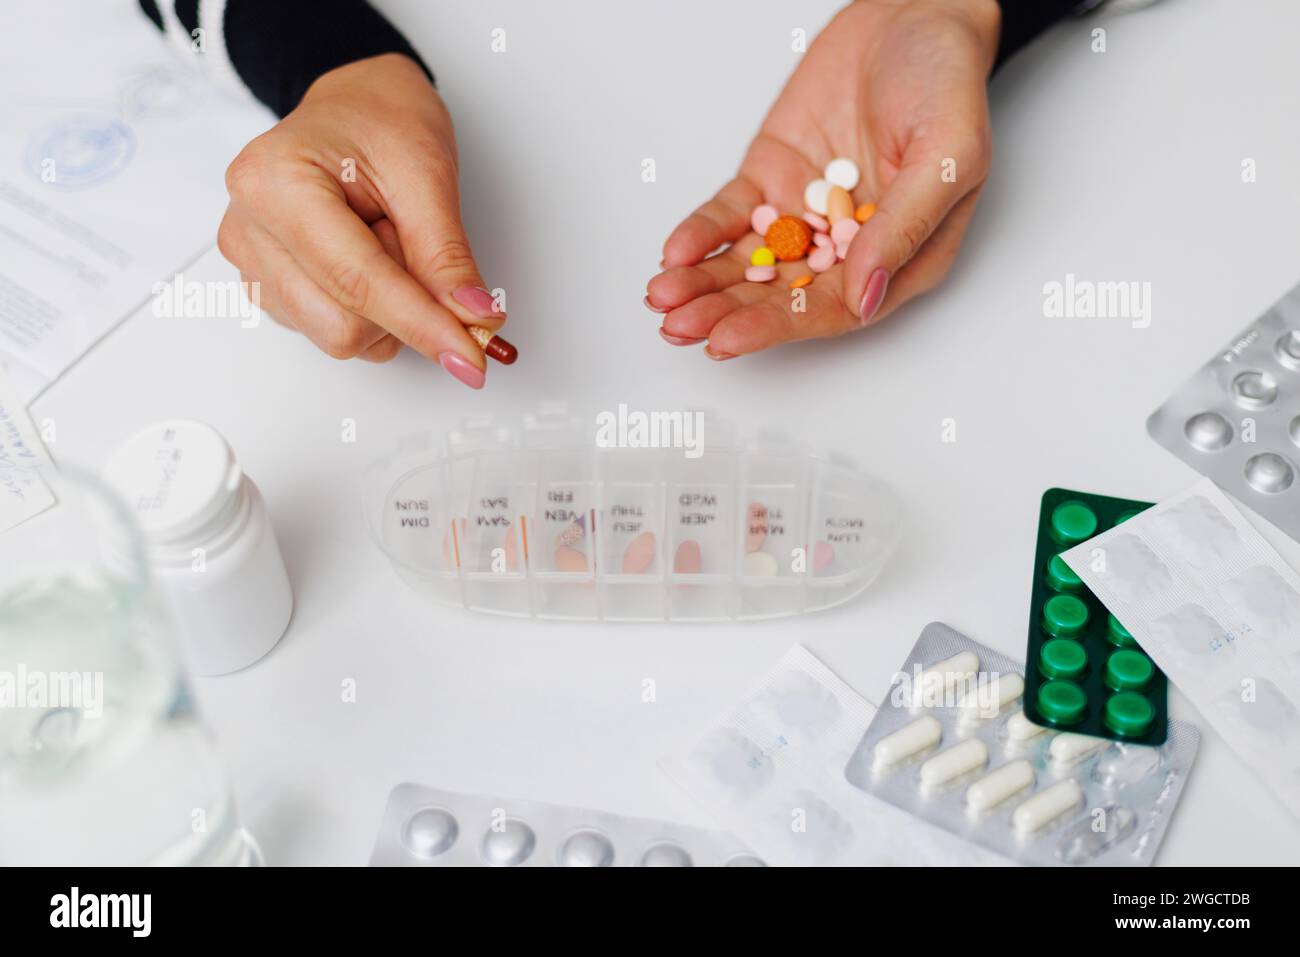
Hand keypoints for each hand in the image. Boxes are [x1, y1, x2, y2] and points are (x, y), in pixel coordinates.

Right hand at [217, 53, 502, 388]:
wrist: (353, 107)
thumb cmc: (380, 121)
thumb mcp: (427, 173)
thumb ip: (447, 255)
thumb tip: (474, 320)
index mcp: (274, 184)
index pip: (358, 283)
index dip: (423, 325)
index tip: (471, 357)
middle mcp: (248, 228)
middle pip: (342, 326)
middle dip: (402, 305)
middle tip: (411, 239)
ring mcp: (250, 262)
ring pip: (338, 337)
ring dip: (386, 308)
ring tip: (383, 239)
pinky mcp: (265, 287)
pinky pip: (330, 331)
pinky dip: (367, 310)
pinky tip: (364, 257)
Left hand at [646, 0, 998, 358]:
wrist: (911, 16)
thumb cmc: (947, 85)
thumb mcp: (947, 156)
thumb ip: (905, 227)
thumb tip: (863, 296)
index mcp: (897, 258)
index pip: (829, 309)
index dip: (777, 327)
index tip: (729, 339)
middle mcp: (846, 248)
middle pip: (779, 295)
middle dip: (726, 312)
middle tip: (681, 326)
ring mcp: (804, 215)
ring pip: (748, 264)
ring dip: (704, 284)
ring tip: (663, 298)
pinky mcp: (771, 181)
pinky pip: (731, 217)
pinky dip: (702, 234)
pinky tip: (676, 252)